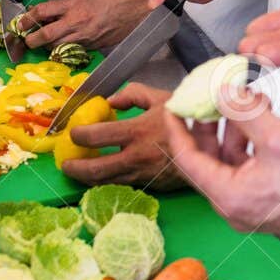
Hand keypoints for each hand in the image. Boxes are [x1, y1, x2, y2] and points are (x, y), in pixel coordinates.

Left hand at [18, 0, 154, 51]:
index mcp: (73, 5)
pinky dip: (63, 50)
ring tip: (42, 45)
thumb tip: (46, 15)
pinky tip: (62, 48)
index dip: (27, 18)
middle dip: (32, 40)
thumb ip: (63, 6)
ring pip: (56, 47)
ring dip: (46, 47)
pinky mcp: (91, 47)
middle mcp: (76, 22)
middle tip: (27, 41)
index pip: (42, 12)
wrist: (131, 8)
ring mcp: (84, 37)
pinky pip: (71, 51)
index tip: (21, 23)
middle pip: (45, 35)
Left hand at [58, 84, 185, 189]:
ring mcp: (143, 175)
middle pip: (96, 169)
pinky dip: (108, 183)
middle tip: (65, 163)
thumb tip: (110, 101)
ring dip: (88, 179)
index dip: (79, 134)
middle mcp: (137, 157)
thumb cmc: (187, 119)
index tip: (72, 132)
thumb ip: (133, 93)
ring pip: (106, 183)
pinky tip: (102, 178)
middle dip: (75, 168)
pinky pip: (123, 186)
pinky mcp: (150, 186)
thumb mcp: (162, 97)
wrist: (213, 147)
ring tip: (78, 173)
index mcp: (137, 131)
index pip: (97, 136)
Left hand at [164, 90, 279, 240]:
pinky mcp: (269, 202)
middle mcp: (235, 207)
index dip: (177, 130)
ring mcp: (252, 207)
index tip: (173, 107)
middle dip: (208, 125)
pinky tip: (263, 120)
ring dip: (234, 130)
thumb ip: (245, 112)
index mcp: (229, 196)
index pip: (187, 160)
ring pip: (230, 162)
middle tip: (208, 96)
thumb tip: (222, 93)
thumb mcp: (279, 137)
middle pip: (207, 160)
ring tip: (246, 101)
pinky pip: (248, 169)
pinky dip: (250, 144)